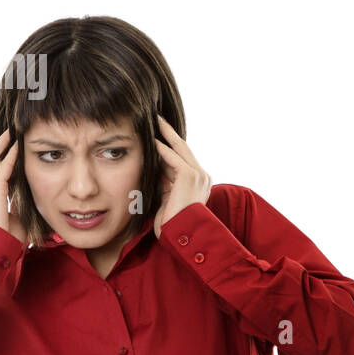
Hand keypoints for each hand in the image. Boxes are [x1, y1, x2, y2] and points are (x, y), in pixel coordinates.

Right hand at [0, 128, 26, 243]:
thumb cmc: (6, 239)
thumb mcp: (14, 218)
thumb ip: (17, 205)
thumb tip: (25, 199)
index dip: (0, 160)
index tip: (10, 149)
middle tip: (8, 134)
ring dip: (1, 145)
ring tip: (11, 133)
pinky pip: (2, 167)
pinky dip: (9, 156)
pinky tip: (17, 147)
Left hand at [153, 114, 211, 238]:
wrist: (182, 236)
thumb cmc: (172, 224)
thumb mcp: (168, 197)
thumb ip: (164, 181)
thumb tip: (154, 167)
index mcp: (199, 182)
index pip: (182, 158)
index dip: (169, 145)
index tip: (158, 134)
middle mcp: (202, 176)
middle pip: (183, 148)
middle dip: (169, 133)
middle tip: (157, 119)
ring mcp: (198, 175)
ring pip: (179, 148)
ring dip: (165, 134)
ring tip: (153, 122)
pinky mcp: (190, 176)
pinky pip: (172, 157)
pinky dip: (161, 147)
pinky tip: (151, 139)